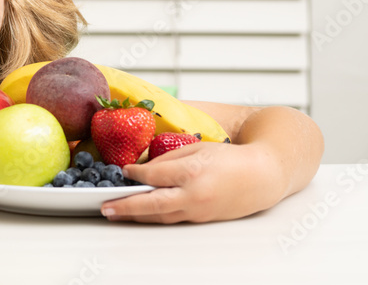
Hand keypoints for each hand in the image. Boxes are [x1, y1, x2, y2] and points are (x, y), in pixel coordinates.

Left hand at [99, 141, 285, 223]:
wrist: (262, 176)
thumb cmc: (230, 158)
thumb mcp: (197, 148)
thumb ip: (168, 159)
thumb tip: (143, 170)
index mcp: (191, 171)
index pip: (153, 176)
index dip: (134, 175)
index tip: (122, 172)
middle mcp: (193, 195)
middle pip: (152, 204)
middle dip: (125, 207)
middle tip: (105, 207)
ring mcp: (198, 210)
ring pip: (160, 216)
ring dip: (135, 216)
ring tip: (115, 213)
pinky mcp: (202, 219)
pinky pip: (173, 218)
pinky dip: (154, 217)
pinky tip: (141, 214)